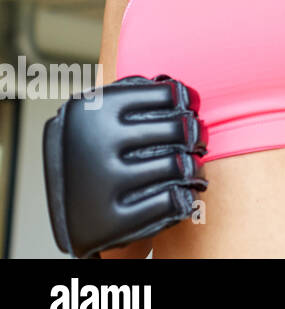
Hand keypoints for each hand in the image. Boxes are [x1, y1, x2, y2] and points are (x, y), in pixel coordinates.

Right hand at [43, 75, 207, 258]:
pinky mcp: (110, 220)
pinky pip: (172, 202)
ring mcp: (101, 182)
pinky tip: (179, 192)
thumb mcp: (100, 113)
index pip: (169, 94)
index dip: (186, 101)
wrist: (64, 208)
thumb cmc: (95, 147)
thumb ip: (133, 92)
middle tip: (195, 141)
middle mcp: (95, 142)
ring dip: (194, 169)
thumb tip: (176, 87)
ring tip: (190, 168)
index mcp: (94, 109)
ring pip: (180, 167)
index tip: (188, 108)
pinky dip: (184, 197)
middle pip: (180, 129)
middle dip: (195, 135)